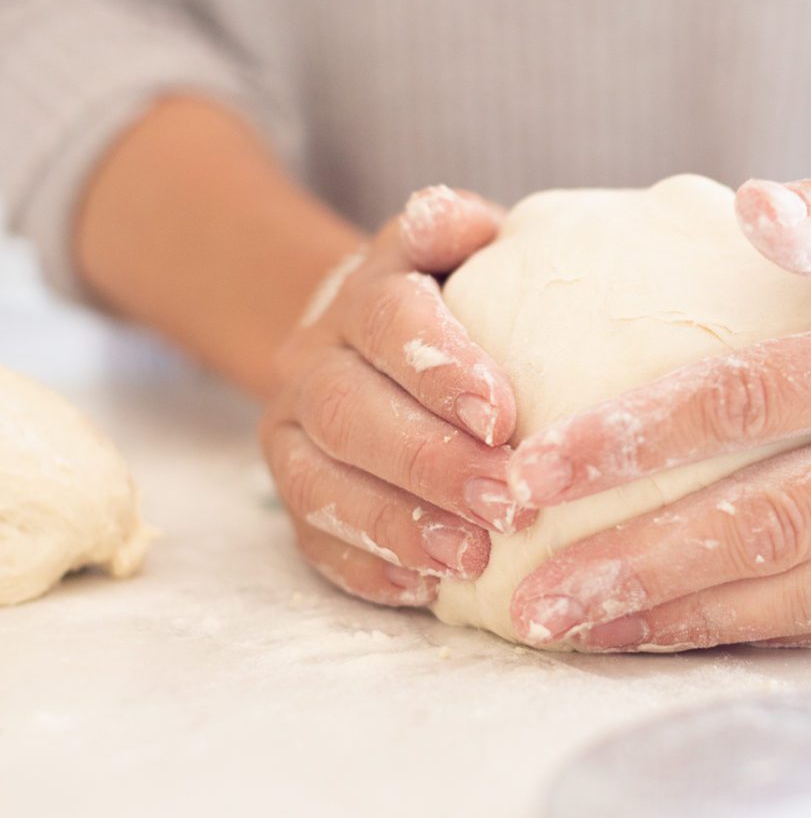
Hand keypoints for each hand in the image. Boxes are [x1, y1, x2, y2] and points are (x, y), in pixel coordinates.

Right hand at [261, 185, 532, 607]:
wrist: (377, 335)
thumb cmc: (463, 296)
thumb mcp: (470, 247)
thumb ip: (470, 232)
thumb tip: (482, 226)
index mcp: (368, 291)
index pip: (390, 320)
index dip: (440, 367)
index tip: (502, 414)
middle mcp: (316, 357)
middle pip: (351, 411)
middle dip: (429, 463)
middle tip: (509, 502)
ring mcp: (294, 430)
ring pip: (320, 483)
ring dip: (398, 525)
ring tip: (471, 558)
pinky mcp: (293, 491)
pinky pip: (313, 539)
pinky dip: (367, 568)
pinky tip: (425, 590)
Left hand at [502, 163, 810, 650]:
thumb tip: (746, 204)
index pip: (752, 400)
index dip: (633, 438)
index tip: (534, 470)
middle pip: (770, 521)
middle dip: (640, 565)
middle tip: (535, 594)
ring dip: (687, 621)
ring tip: (581, 633)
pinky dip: (761, 634)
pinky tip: (675, 638)